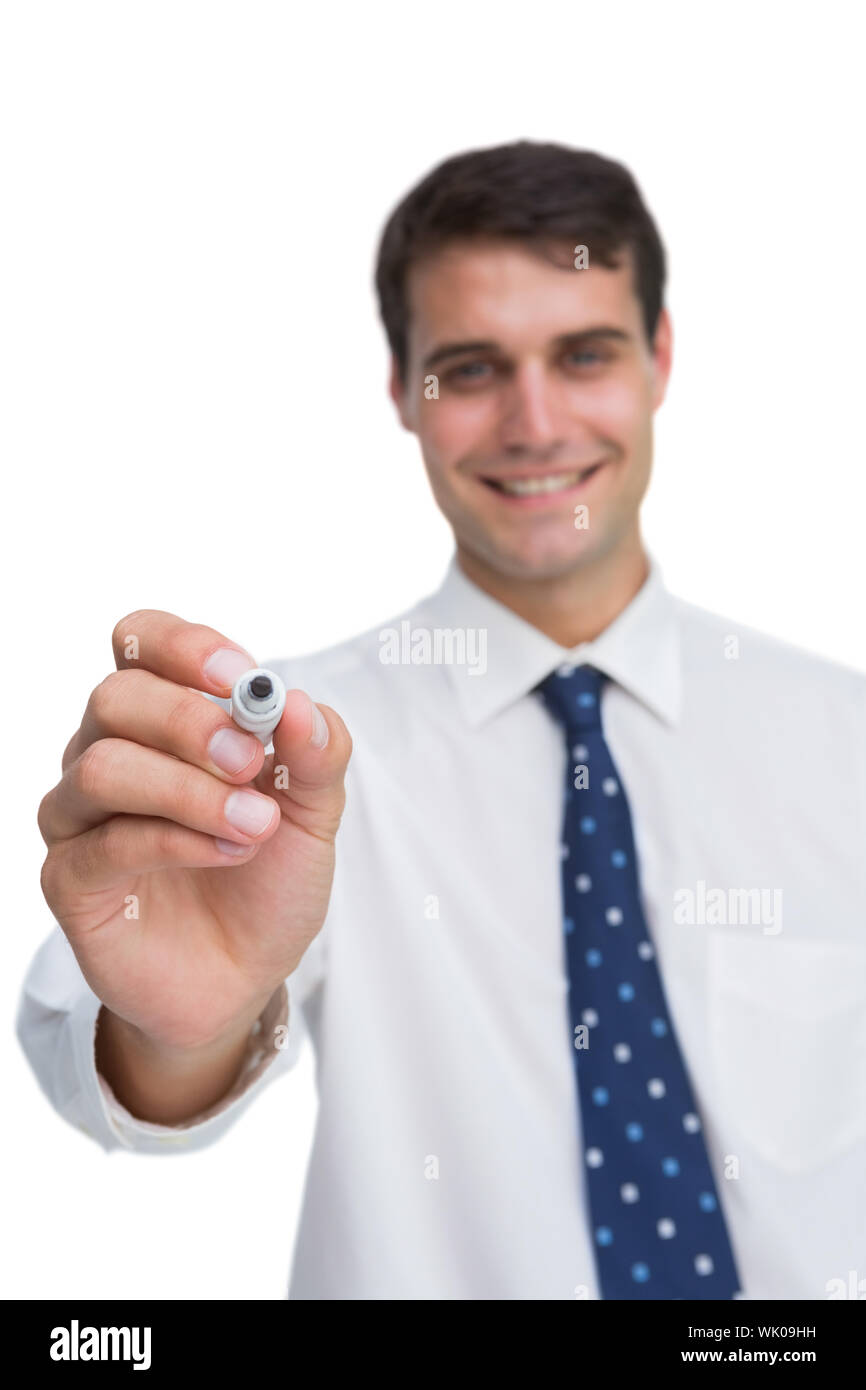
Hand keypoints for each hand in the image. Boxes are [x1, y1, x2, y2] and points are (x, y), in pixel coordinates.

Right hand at [38, 610, 351, 1051]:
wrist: (244, 977)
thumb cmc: (266, 882)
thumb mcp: (313, 815)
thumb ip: (316, 756)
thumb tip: (299, 702)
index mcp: (160, 718)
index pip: (140, 642)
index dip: (185, 647)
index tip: (243, 678)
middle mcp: (107, 752)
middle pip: (115, 697)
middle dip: (191, 722)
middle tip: (252, 762)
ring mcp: (80, 816)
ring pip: (102, 767)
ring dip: (190, 790)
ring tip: (254, 826)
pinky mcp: (71, 879)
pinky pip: (106, 842)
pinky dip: (176, 841)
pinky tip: (226, 852)